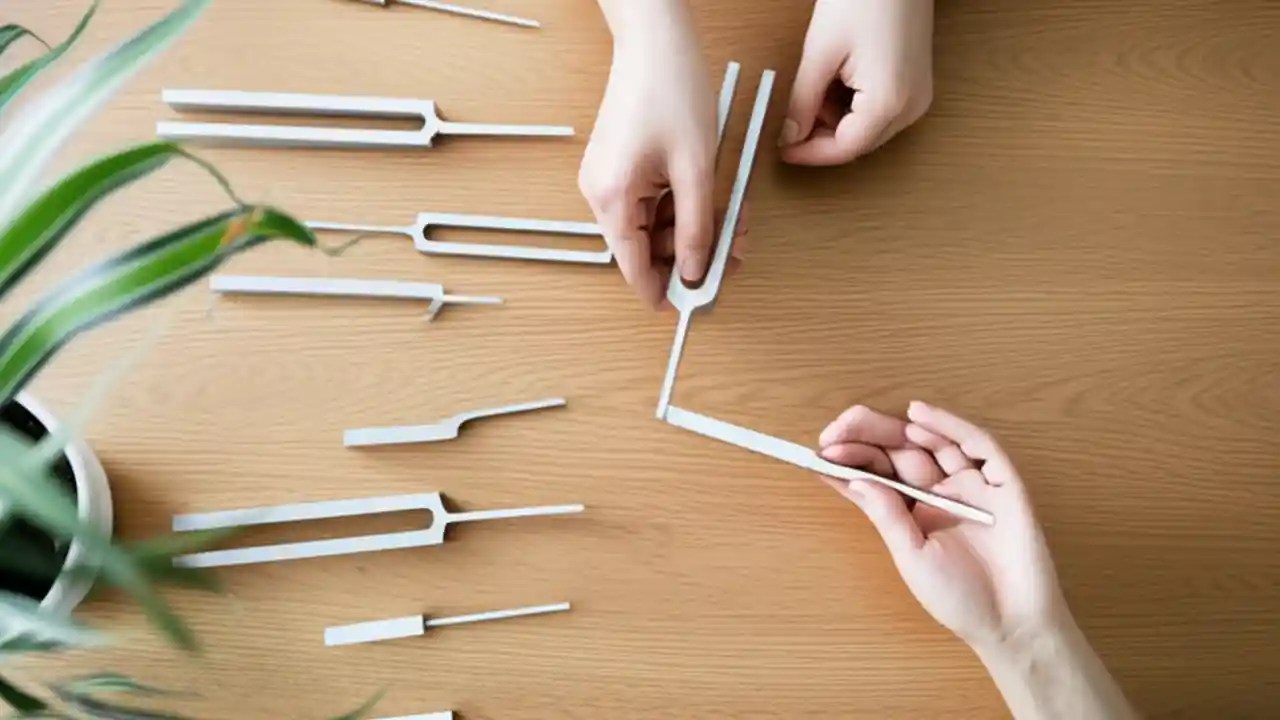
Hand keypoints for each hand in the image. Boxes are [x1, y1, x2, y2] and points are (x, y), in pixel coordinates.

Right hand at [579, 2, 716, 306]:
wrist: (655, 41)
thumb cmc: (670, 90)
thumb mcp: (697, 169)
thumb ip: (697, 228)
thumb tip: (696, 271)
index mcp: (610, 197)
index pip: (633, 267)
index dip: (664, 290)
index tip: (691, 306)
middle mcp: (600, 191)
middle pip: (644, 247)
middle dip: (690, 253)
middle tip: (732, 252)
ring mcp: (608, 178)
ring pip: (652, 224)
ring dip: (692, 228)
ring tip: (733, 219)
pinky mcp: (621, 166)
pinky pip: (651, 201)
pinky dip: (682, 206)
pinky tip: (713, 201)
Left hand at [780, 0, 934, 164]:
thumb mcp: (821, 53)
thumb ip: (802, 102)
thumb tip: (789, 134)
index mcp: (889, 102)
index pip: (844, 149)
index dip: (809, 154)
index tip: (783, 150)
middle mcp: (911, 106)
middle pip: (858, 144)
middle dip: (821, 137)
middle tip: (791, 120)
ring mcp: (917, 96)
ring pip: (867, 130)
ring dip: (835, 121)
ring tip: (815, 87)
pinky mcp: (915, 84)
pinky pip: (879, 112)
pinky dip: (852, 108)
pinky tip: (836, 82)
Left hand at [817, 402, 1067, 648]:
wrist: (1014, 625)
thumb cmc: (962, 599)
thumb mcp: (912, 558)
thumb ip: (888, 516)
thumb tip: (855, 478)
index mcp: (912, 511)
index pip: (876, 475)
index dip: (849, 460)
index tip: (820, 451)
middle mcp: (939, 493)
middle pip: (899, 451)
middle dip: (866, 435)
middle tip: (836, 430)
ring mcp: (971, 485)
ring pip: (932, 441)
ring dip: (896, 427)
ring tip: (860, 420)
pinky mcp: (1002, 482)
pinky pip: (978, 446)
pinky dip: (949, 426)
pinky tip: (919, 416)